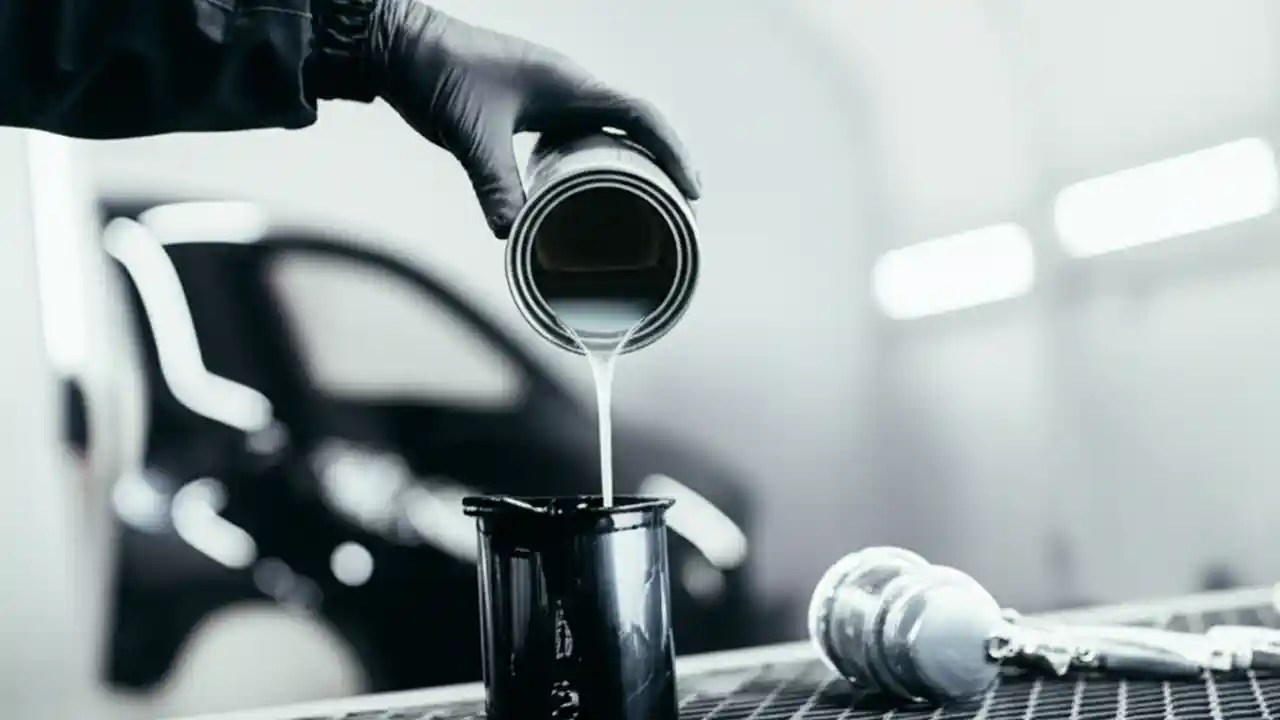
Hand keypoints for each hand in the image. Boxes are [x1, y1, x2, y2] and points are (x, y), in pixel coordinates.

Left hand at [369, 0, 700, 237]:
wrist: (399, 46)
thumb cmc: (438, 74)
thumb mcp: (470, 133)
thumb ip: (493, 181)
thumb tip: (511, 234)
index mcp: (569, 85)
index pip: (640, 115)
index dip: (672, 152)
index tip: (690, 189)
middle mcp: (568, 88)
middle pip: (634, 125)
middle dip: (662, 165)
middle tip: (678, 209)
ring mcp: (550, 98)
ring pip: (607, 132)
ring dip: (630, 164)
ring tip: (646, 206)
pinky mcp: (530, 110)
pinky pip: (577, 138)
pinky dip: (593, 165)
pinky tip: (588, 195)